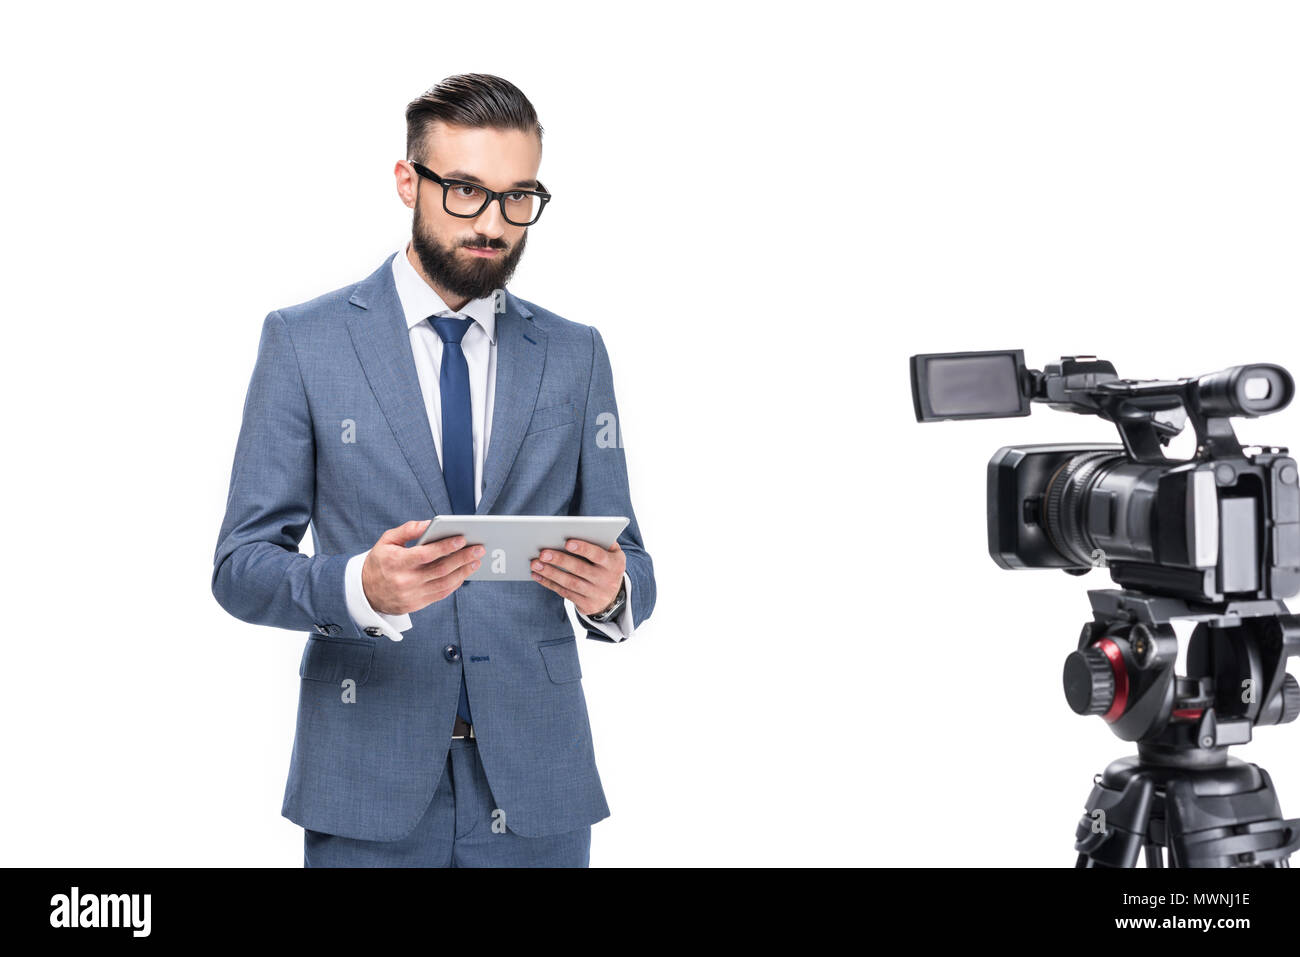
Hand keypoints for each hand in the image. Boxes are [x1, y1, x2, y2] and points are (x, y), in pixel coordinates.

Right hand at [361, 520, 483, 615]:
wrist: (365, 592)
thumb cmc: (379, 562)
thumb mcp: (386, 541)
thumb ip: (407, 530)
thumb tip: (429, 523)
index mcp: (396, 562)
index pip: (425, 554)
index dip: (445, 546)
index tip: (462, 539)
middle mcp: (405, 581)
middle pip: (440, 569)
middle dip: (462, 558)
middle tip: (479, 549)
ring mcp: (412, 595)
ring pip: (444, 583)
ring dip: (463, 572)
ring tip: (476, 560)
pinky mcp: (417, 604)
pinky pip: (441, 594)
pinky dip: (455, 583)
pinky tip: (464, 573)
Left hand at [530, 539, 626, 616]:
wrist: (612, 596)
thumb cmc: (607, 565)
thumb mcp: (612, 553)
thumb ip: (602, 540)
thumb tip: (580, 528)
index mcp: (614, 563)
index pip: (598, 555)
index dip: (583, 549)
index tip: (567, 542)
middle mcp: (607, 580)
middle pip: (580, 569)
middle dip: (560, 560)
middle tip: (542, 553)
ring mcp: (596, 594)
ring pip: (570, 582)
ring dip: (551, 573)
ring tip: (535, 563)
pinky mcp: (586, 604)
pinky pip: (565, 592)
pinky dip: (549, 583)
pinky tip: (537, 575)